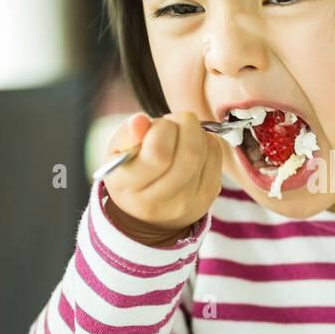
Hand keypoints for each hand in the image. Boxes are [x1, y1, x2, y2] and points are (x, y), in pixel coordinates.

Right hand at [101, 112, 223, 245]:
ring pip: (206, 152)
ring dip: (197, 132)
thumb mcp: (117, 152)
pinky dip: (208, 142)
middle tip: (172, 123)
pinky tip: (193, 145)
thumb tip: (141, 120)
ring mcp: (186, 203)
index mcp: (128, 186)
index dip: (162, 128)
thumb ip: (126, 134)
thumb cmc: (130, 172)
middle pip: (190, 153)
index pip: (158, 153)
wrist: (147, 212)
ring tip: (181, 134)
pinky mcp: (207, 198)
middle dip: (185, 125)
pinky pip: (217, 157)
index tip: (154, 125)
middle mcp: (158, 201)